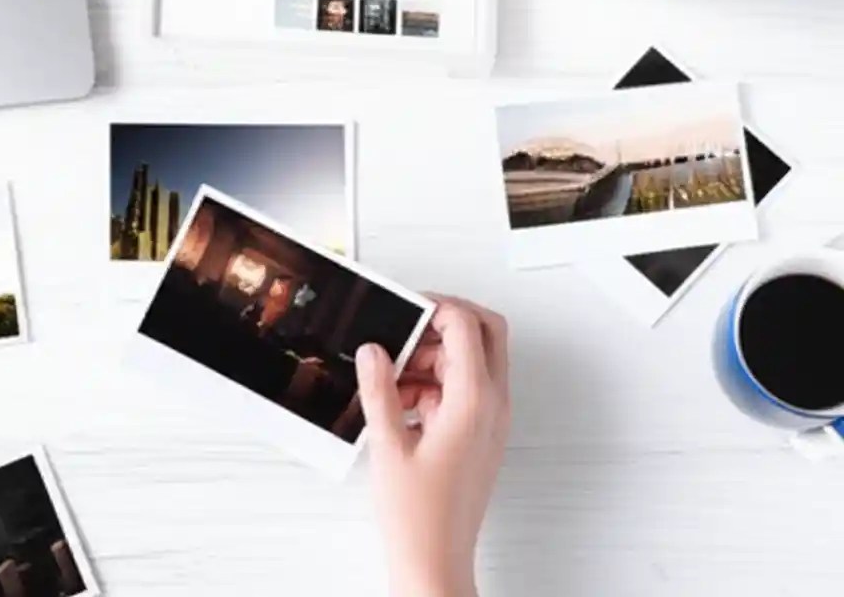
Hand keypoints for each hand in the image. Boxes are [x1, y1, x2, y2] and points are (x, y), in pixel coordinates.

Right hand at [355, 296, 510, 596]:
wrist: (434, 559)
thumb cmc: (419, 516)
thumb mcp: (388, 444)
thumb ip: (380, 389)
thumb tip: (374, 351)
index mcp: (474, 401)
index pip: (467, 325)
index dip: (435, 307)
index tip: (403, 308)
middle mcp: (492, 405)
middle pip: (484, 333)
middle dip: (443, 323)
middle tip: (404, 329)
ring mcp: (489, 419)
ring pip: (472, 360)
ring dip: (433, 357)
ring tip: (389, 377)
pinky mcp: (479, 433)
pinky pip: (462, 389)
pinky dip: (433, 384)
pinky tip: (398, 403)